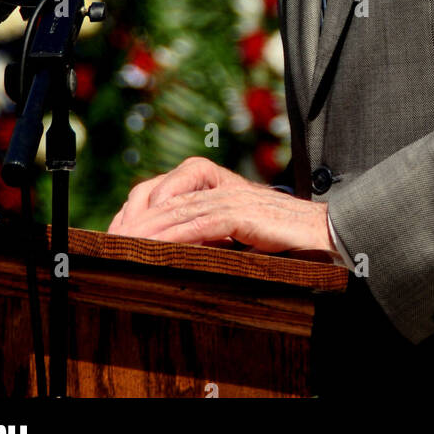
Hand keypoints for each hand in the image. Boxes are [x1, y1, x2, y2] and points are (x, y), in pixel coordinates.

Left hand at [108, 155, 337, 257]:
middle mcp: (219, 184)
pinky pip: (201, 223)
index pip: (160, 188)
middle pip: (160, 196)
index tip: (112, 236)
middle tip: (108, 246)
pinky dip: (175, 236)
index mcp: (214, 182)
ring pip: (176, 209)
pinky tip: (157, 250)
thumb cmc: (283, 235)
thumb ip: (206, 231)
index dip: (132, 210)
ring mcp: (231, 196)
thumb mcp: (235, 231)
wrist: (325, 232)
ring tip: (121, 249)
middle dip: (130, 222)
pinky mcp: (243, 213)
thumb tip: (171, 250)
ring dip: (145, 231)